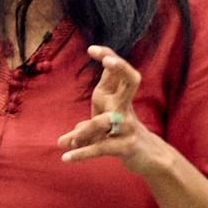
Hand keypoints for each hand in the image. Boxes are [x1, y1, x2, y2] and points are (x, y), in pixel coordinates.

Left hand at [56, 42, 164, 172]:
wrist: (146, 156)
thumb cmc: (120, 131)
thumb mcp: (103, 119)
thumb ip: (81, 124)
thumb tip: (61, 140)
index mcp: (118, 96)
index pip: (117, 70)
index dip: (108, 56)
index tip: (91, 49)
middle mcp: (125, 107)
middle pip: (131, 81)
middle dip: (120, 69)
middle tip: (108, 61)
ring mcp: (128, 126)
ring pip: (106, 121)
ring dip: (85, 131)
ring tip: (64, 141)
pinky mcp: (126, 146)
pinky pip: (102, 148)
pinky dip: (82, 153)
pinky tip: (66, 158)